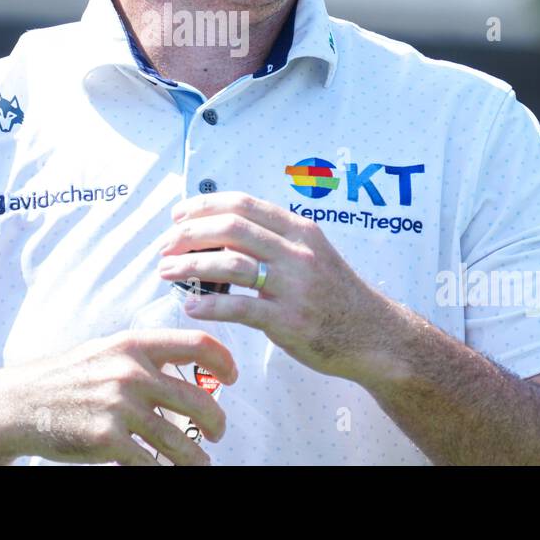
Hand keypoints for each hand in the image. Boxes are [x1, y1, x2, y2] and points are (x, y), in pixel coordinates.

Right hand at [1, 329, 236, 464]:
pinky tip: (166, 471)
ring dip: (196, 458)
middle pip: (198, 400)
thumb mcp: (107, 351)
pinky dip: (164, 472)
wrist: (21, 402)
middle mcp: (130, 372)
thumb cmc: (68, 377)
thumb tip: (189, 368)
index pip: (196, 344)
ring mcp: (119, 407)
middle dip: (216, 422)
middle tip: (218, 432)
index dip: (224, 361)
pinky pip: (151, 463)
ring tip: (199, 463)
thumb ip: (144, 356)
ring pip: (180, 441)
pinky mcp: (107, 440)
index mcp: (134, 345)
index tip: (232, 378)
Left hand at [156, 191, 397, 382]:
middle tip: (165, 246)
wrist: (374, 335)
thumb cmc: (335, 294)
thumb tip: (221, 228)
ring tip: (166, 272)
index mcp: (299, 230)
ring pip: (231, 263)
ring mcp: (294, 286)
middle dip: (189, 234)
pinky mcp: (289, 321)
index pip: (243, 204)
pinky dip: (210, 305)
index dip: (204, 206)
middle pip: (231, 228)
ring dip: (191, 266)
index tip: (178, 216)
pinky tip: (190, 307)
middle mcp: (297, 252)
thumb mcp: (311, 253)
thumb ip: (274, 240)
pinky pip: (241, 308)